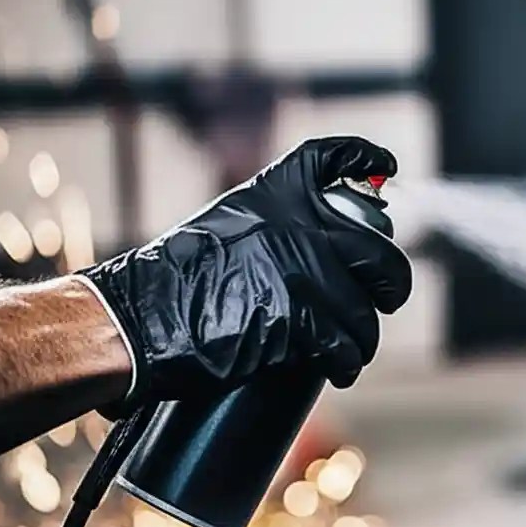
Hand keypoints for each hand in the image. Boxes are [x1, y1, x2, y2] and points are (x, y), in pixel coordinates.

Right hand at [79, 136, 411, 412]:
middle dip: (392, 284)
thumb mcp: (222, 227)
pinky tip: (341, 370)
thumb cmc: (167, 283)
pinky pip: (345, 344)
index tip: (387, 166)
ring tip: (351, 352)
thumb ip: (270, 227)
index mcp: (273, 195)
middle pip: (377, 253)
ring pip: (364, 311)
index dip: (365, 157)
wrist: (133, 319)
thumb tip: (317, 249)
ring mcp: (300, 271)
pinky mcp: (297, 319)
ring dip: (363, 338)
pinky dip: (347, 362)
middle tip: (386, 300)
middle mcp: (295, 225)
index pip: (328, 157)